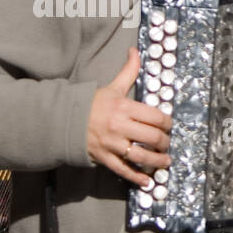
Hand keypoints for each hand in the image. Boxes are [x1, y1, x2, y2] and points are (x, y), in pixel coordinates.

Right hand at [87, 47, 172, 186]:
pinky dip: (137, 178)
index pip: (156, 117)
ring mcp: (112, 144)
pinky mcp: (104, 157)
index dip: (167, 123)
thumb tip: (135, 50)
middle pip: (153, 137)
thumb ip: (128, 70)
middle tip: (167, 143)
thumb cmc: (92, 103)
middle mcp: (119, 126)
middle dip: (165, 142)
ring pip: (141, 156)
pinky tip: (148, 181)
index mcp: (124, 107)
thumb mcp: (112, 86)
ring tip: (165, 162)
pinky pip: (123, 170)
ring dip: (157, 161)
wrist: (64, 119)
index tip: (168, 126)